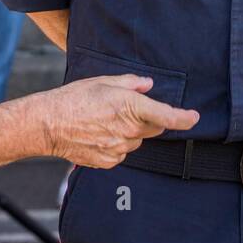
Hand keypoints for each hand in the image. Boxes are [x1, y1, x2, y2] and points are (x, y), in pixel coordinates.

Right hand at [36, 75, 199, 168]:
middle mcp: (128, 130)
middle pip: (154, 128)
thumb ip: (131, 83)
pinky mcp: (108, 161)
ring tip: (105, 121)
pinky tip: (99, 134)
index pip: (167, 116)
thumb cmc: (74, 98)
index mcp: (130, 107)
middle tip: (127, 110)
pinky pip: (122, 153)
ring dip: (130, 132)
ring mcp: (118, 148)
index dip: (184, 118)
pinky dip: (117, 144)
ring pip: (137, 141)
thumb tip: (148, 85)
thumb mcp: (104, 81)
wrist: (48, 123)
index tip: (194, 117)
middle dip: (149, 119)